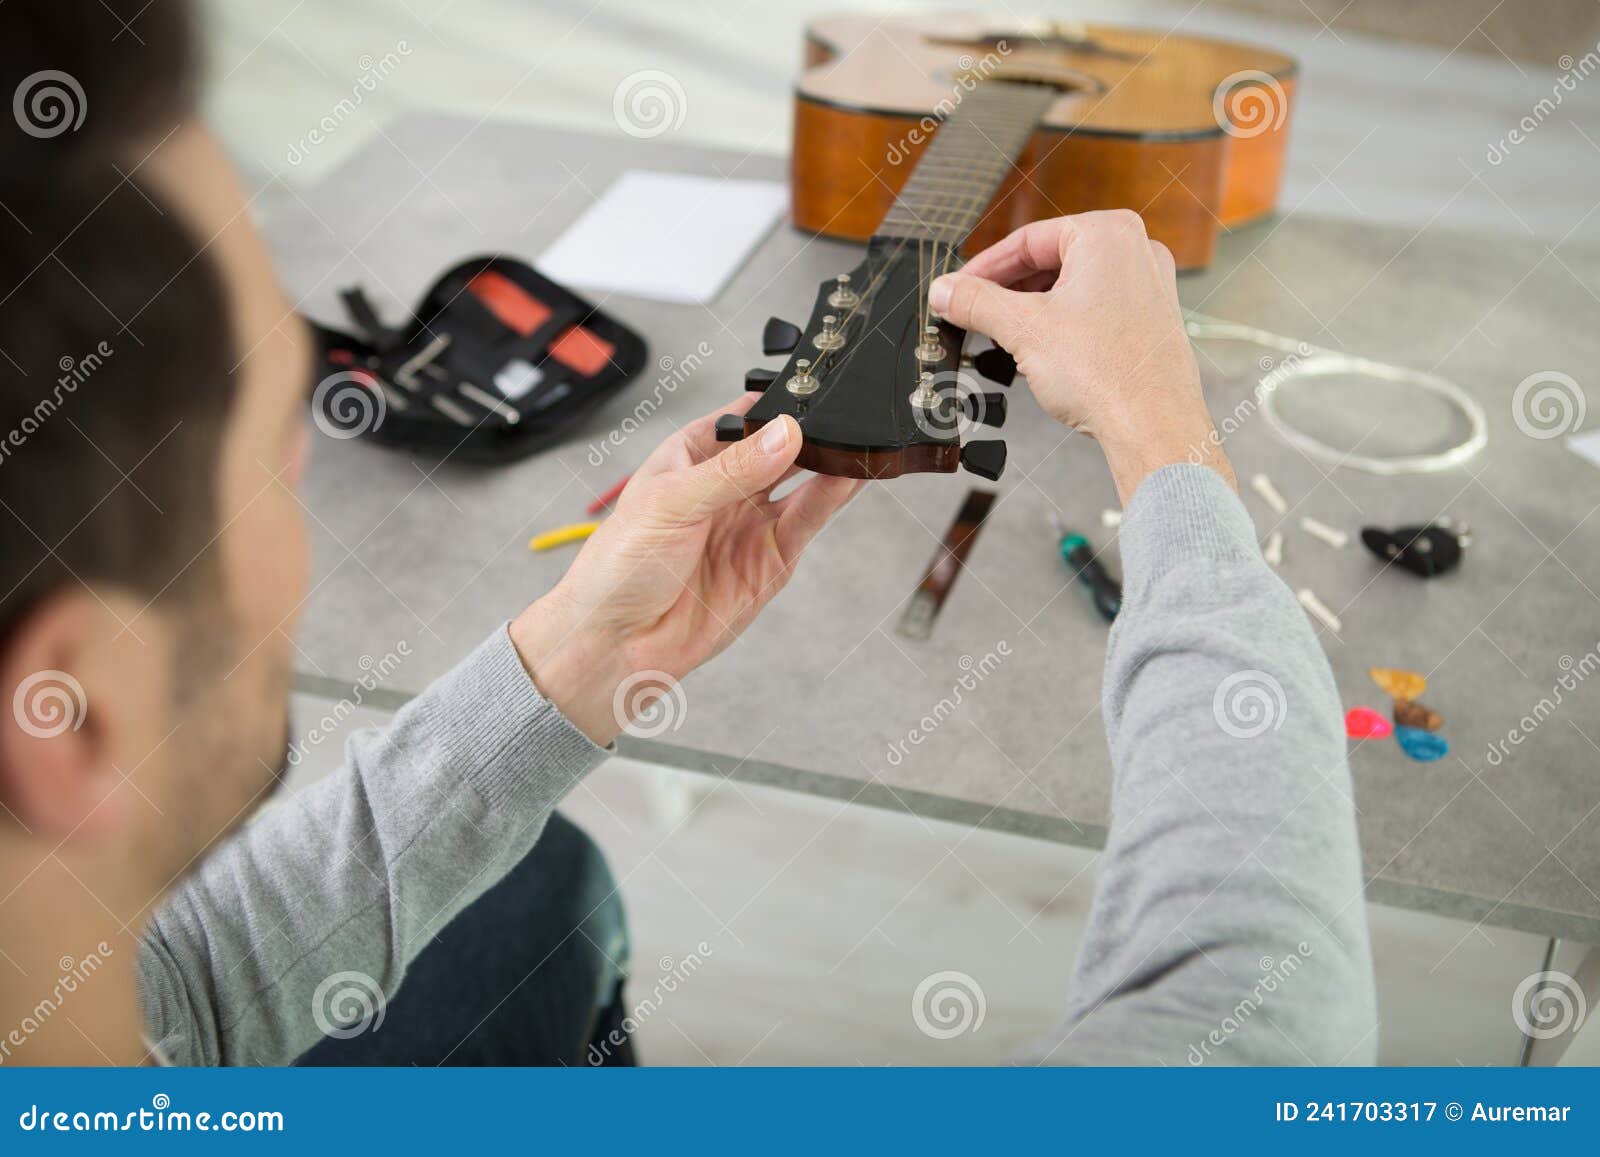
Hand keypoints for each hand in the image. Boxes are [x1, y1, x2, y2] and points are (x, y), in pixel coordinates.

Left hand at [510, 396, 860, 744]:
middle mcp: (727, 486)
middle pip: (782, 447)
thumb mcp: (670, 502)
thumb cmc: (619, 567)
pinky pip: (808, 522)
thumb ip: (731, 469)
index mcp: (693, 455)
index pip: (746, 415)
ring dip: (831, 464)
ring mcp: (752, 523)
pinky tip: (848, 478)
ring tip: (857, 444)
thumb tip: (782, 435)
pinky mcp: (771, 560)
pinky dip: (831, 500)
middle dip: (812, 432)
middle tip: (842, 418)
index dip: (777, 402)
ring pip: (804, 483)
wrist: (618, 642)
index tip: (809, 390)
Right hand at [929, 210, 1232, 503]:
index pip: (1027, 240)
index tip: (958, 288)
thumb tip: (945, 291)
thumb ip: (976, 303)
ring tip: (1004, 337)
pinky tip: (1042, 351)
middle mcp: (1135, 251)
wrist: (1154, 427)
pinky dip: (1063, 323)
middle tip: (973, 314)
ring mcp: (1148, 285)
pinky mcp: (1151, 320)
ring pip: (1072, 286)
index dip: (983, 268)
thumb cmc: (1109, 375)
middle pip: (1050, 261)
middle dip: (1008, 290)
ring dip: (1033, 309)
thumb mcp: (1022, 330)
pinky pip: (1095, 308)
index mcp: (1107, 234)